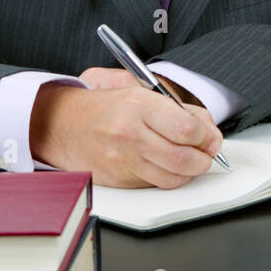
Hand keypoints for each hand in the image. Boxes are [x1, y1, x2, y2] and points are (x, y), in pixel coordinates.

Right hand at [29, 67, 223, 187]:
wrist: (61, 124)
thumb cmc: (103, 103)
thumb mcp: (138, 86)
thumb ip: (177, 104)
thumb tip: (206, 126)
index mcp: (138, 105)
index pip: (187, 130)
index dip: (207, 136)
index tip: (210, 136)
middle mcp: (130, 135)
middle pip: (184, 159)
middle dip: (205, 158)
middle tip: (207, 152)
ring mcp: (123, 161)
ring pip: (173, 178)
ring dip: (190, 172)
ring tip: (191, 160)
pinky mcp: (119, 180)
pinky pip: (156, 184)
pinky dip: (169, 177)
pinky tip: (168, 165)